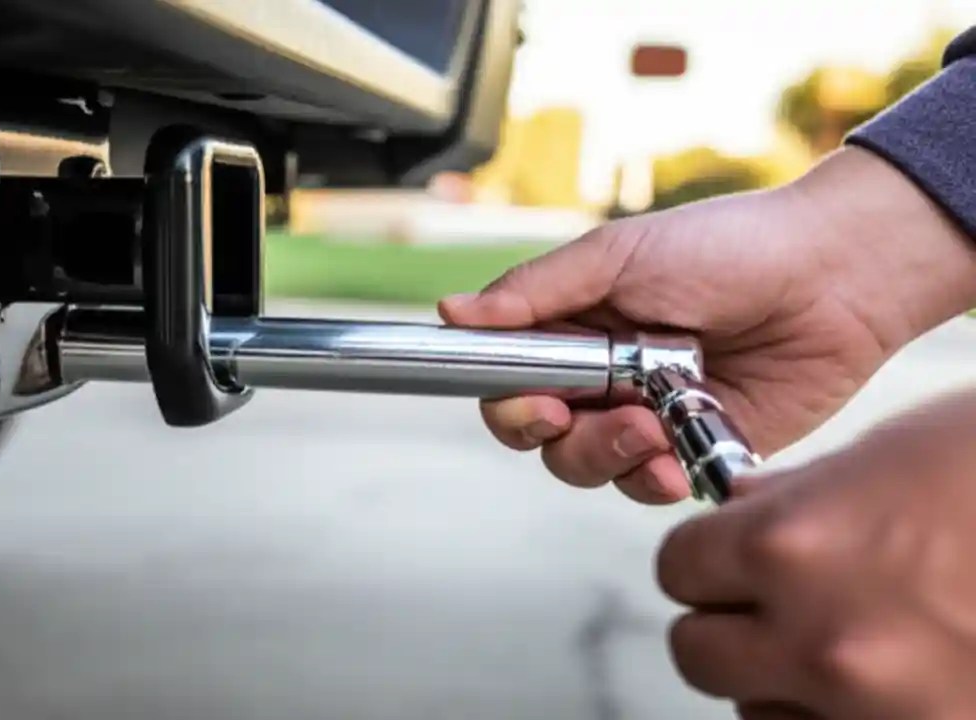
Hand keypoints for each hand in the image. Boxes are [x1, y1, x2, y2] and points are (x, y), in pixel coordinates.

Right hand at [441, 147, 975, 502]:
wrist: (834, 278)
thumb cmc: (729, 248)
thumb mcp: (617, 256)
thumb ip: (534, 292)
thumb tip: (452, 312)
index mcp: (573, 324)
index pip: (509, 378)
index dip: (509, 402)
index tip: (534, 403)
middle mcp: (600, 374)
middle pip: (540, 434)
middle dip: (558, 435)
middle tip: (588, 415)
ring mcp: (645, 413)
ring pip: (587, 465)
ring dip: (609, 455)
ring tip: (651, 426)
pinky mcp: (692, 447)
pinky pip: (647, 484)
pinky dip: (654, 478)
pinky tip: (676, 456)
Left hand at [657, 389, 975, 718]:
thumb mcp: (895, 453)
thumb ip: (800, 494)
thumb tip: (741, 509)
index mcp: (794, 546)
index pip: (678, 567)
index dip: (705, 559)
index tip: (726, 558)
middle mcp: (822, 640)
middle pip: (699, 652)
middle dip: (728, 625)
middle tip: (772, 607)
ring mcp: (876, 713)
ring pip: (759, 713)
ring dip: (781, 683)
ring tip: (847, 646)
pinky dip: (843, 717)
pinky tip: (893, 681)